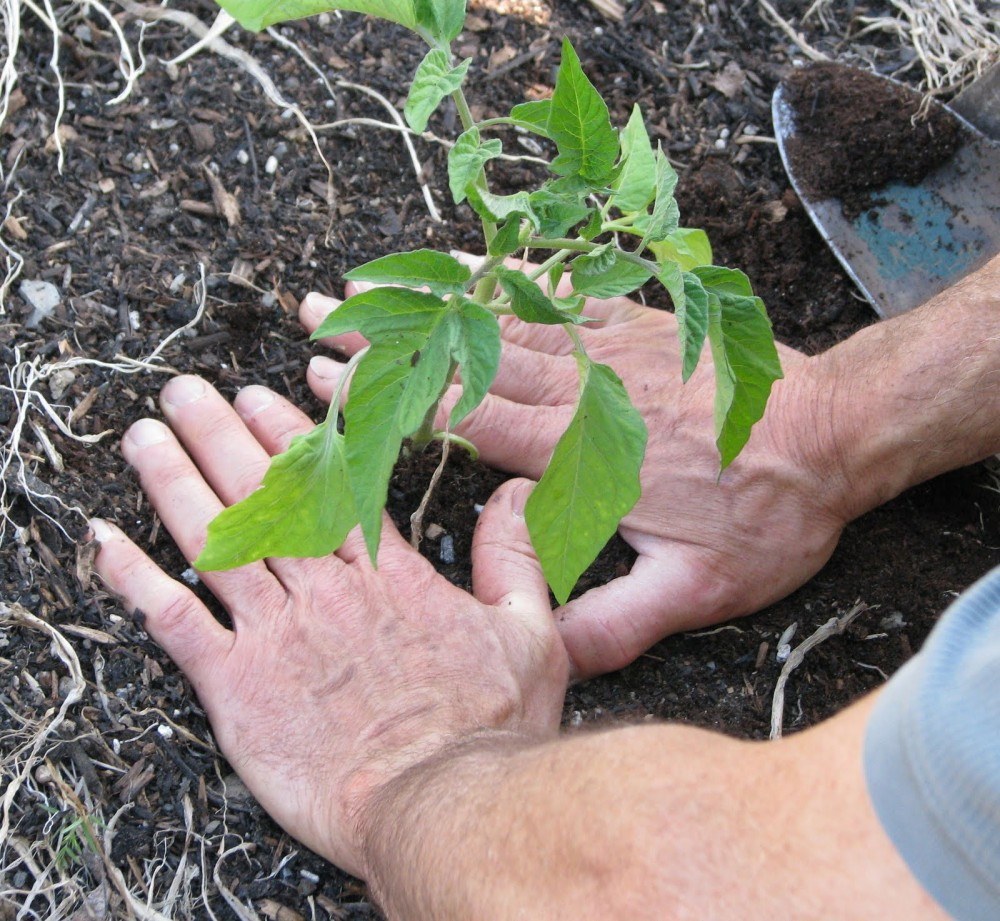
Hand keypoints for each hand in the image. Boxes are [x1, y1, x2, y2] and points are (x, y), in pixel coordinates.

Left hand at [91, 375, 568, 876]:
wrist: (441, 804)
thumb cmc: (488, 726)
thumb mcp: (530, 632)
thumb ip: (516, 557)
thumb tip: (517, 495)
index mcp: (388, 577)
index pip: (326, 489)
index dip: (285, 441)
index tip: (254, 400)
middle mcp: (324, 592)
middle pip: (262, 500)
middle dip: (217, 438)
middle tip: (183, 393)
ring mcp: (277, 636)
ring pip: (216, 542)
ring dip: (173, 483)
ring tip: (144, 438)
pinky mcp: (237, 688)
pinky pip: (176, 623)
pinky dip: (136, 579)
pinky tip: (107, 542)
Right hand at [300, 275, 850, 678]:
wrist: (838, 432)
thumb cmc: (768, 512)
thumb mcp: (697, 589)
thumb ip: (616, 622)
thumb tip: (543, 651)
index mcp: (581, 452)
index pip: (466, 421)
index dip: (394, 403)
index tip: (331, 386)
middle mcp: (582, 389)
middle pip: (466, 359)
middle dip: (385, 340)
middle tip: (316, 319)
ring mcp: (609, 348)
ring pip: (501, 318)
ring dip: (426, 302)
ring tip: (366, 282)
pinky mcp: (635, 323)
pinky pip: (559, 292)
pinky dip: (503, 277)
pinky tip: (465, 264)